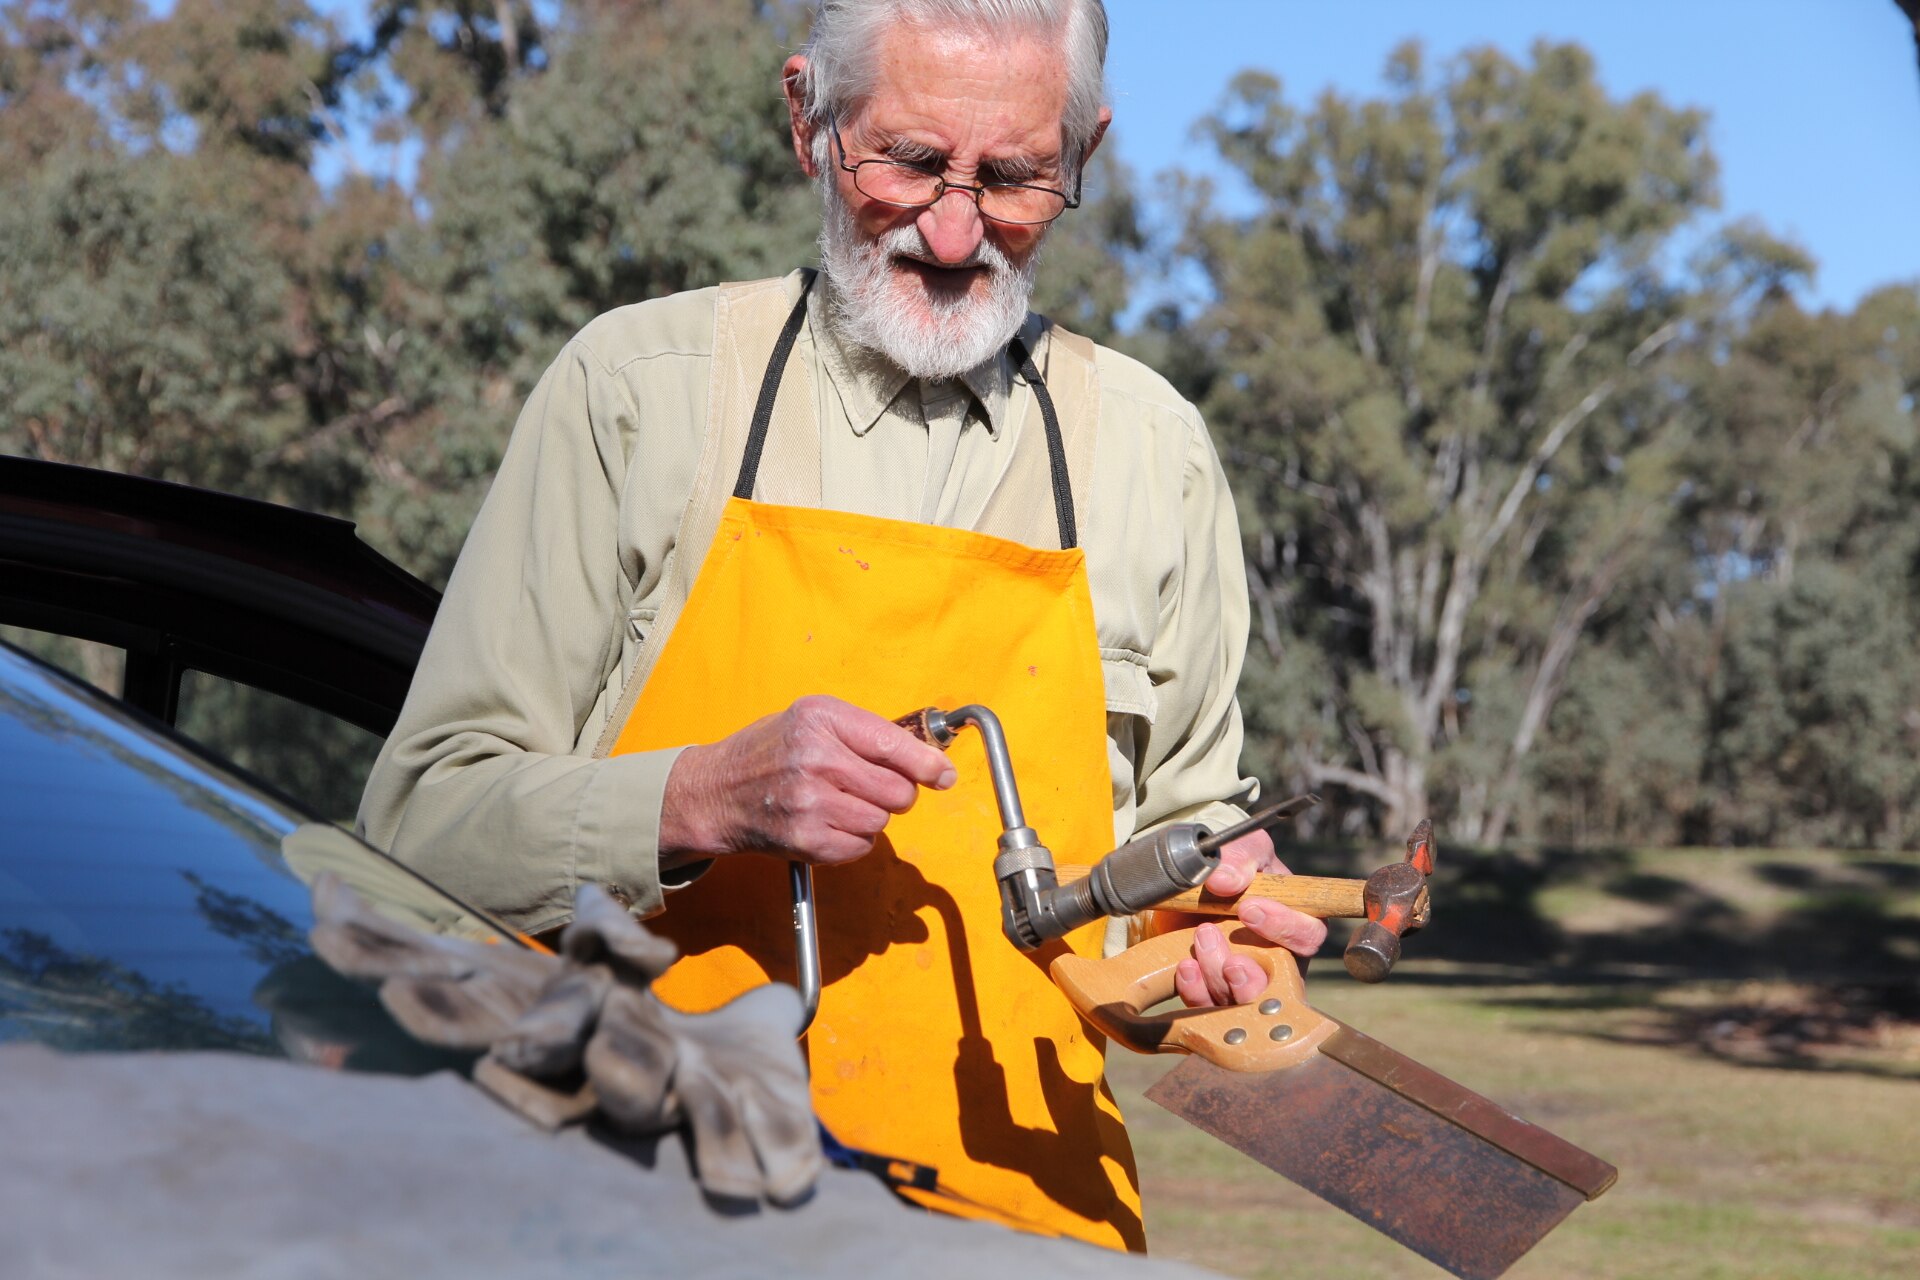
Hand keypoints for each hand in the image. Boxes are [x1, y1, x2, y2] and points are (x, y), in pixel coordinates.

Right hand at [660, 695, 956, 866]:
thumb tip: (928, 759)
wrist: (715, 792)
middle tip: (870, 787)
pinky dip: (853, 839)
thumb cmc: (769, 752)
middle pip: (896, 790)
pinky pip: (860, 846)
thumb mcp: (811, 720)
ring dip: (872, 816)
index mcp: (820, 720)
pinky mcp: (806, 839)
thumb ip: (865, 733)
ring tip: (840, 803)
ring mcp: (810, 803)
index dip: (927, 764)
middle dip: (895, 793)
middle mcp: (816, 759)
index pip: (893, 745)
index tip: (943, 775)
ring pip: (881, 821)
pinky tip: (827, 822)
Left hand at [1173, 828, 1328, 1007]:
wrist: (1185, 884)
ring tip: (1198, 938)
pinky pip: (1207, 1006)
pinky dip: (1195, 990)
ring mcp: (1243, 982)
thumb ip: (1241, 857)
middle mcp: (1274, 959)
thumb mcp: (1241, 849)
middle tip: (1212, 933)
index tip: (1249, 909)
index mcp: (1294, 924)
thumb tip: (1226, 880)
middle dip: (1248, 971)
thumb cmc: (1229, 865)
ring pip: (1240, 1000)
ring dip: (1216, 974)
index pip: (1308, 937)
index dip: (1285, 928)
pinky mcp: (1211, 993)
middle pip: (1276, 984)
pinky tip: (1185, 967)